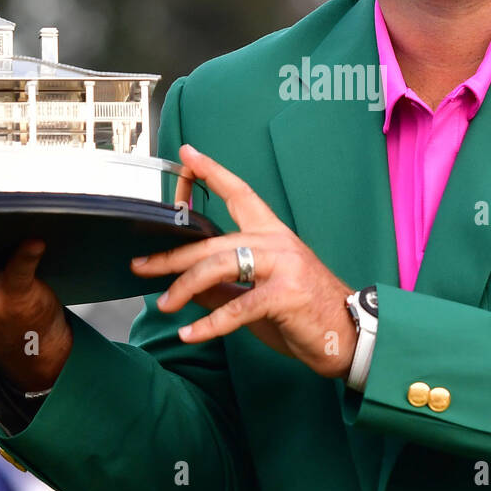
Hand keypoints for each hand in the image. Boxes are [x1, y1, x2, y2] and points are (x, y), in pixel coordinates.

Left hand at [132, 144, 355, 378]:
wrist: (348, 336)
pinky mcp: (285, 294)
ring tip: (164, 304)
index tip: (187, 155)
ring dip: (185, 287)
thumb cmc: (305, 313)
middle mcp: (277, 243)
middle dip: (172, 254)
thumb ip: (223, 286)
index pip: (239, 194)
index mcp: (272, 235)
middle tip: (141, 265)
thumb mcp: (258, 295)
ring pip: (220, 266)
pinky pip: (237, 306)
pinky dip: (209, 324)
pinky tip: (190, 333)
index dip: (212, 173)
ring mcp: (283, 266)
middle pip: (213, 241)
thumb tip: (185, 286)